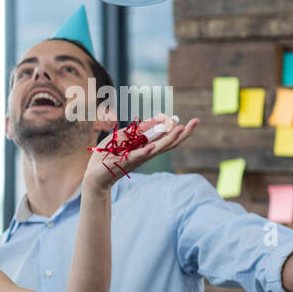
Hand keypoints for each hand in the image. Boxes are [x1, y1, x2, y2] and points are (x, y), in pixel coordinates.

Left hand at [84, 113, 199, 190]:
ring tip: (182, 129)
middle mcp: (146, 153)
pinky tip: (152, 146)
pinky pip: (136, 156)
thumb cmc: (109, 154)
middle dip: (184, 133)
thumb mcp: (125, 136)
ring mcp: (137, 158)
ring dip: (170, 138)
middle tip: (197, 121)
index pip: (167, 137)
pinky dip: (144, 151)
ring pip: (157, 149)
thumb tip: (160, 118)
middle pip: (169, 143)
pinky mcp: (125, 162)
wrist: (95, 173)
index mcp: (147, 147)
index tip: (181, 118)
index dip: (175, 127)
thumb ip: (141, 128)